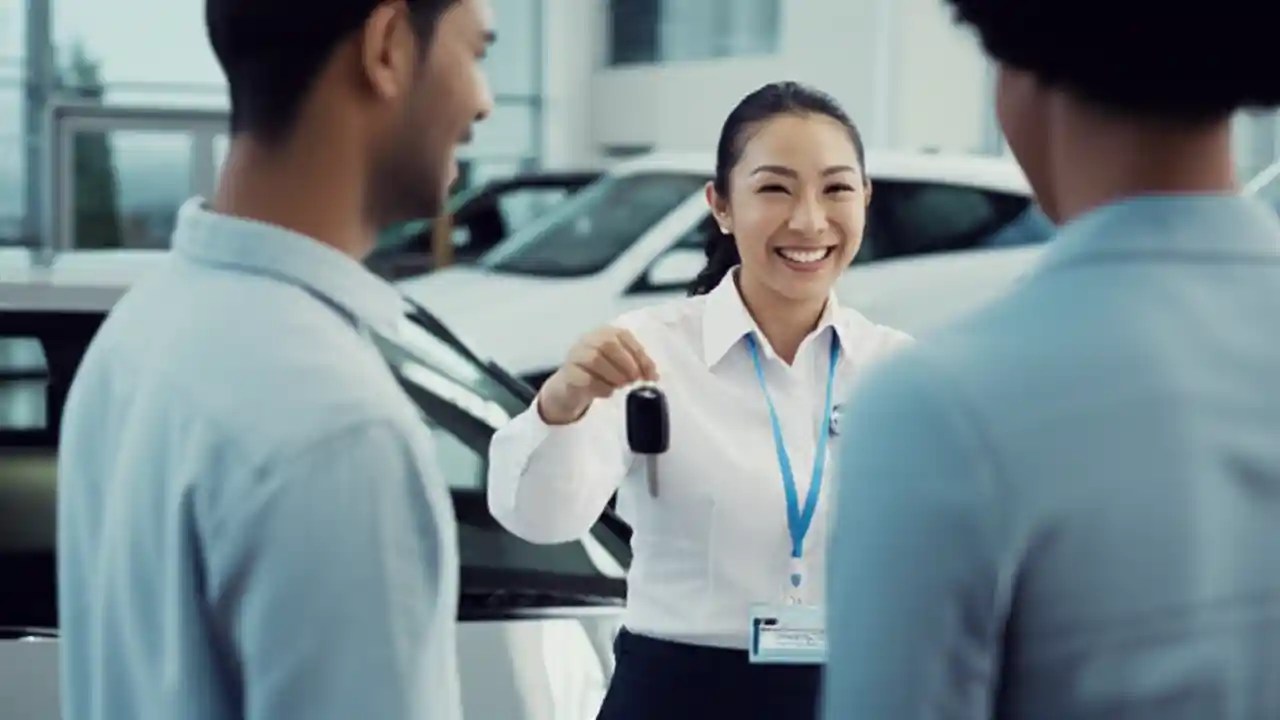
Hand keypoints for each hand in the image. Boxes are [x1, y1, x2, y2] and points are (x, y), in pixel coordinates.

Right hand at [538, 326, 658, 424]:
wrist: (571, 387)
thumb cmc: (600, 374)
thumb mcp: (620, 366)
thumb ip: (636, 367)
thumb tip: (654, 377)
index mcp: (604, 332)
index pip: (624, 336)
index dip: (640, 355)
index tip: (650, 374)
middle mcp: (588, 339)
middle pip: (608, 344)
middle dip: (627, 364)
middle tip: (635, 380)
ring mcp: (575, 355)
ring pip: (595, 359)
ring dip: (614, 375)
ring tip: (622, 386)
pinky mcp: (568, 374)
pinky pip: (585, 378)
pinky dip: (601, 387)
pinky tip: (608, 393)